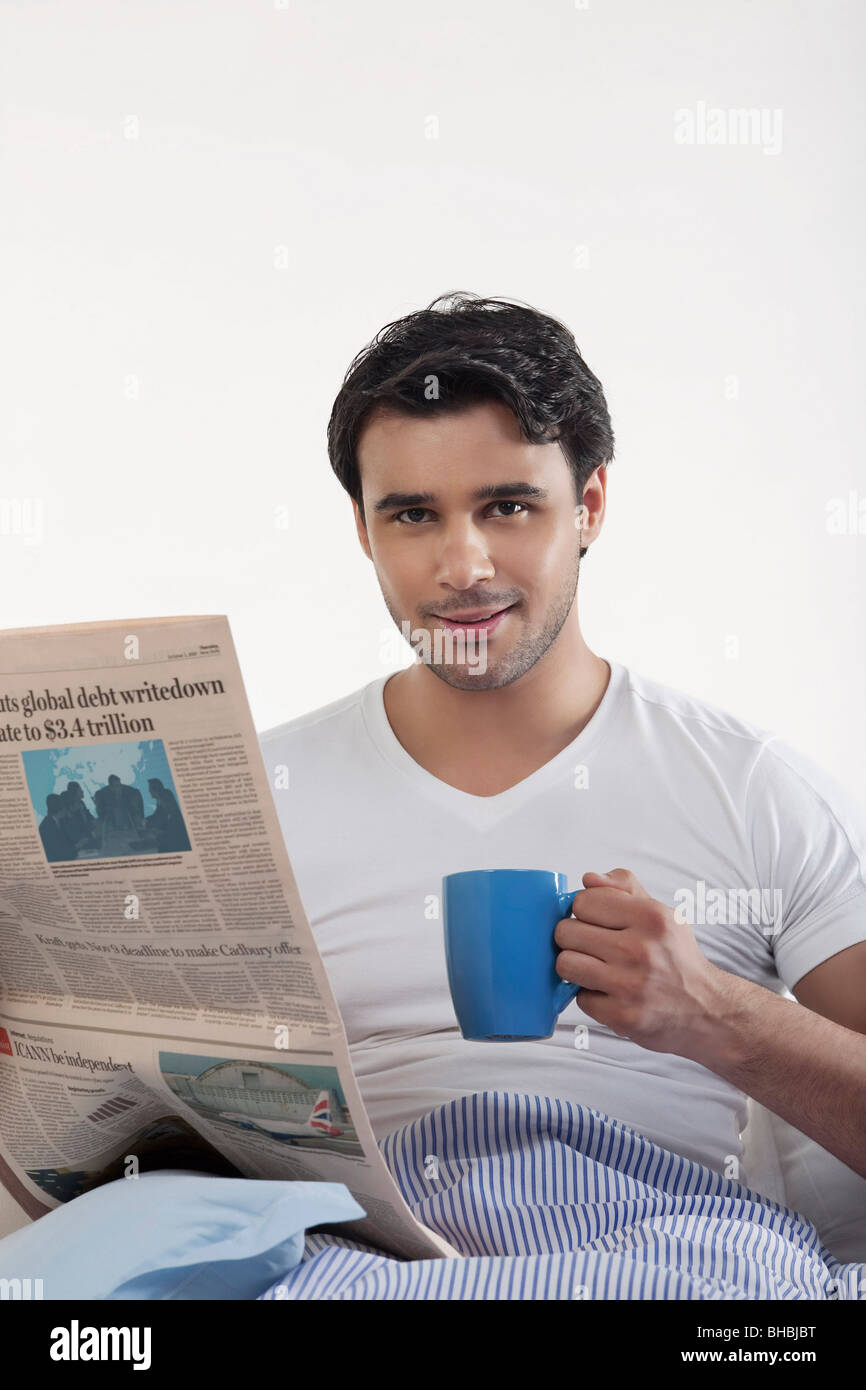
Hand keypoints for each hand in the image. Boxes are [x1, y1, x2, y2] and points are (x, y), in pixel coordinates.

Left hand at [554, 868, 726, 1055]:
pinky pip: (579, 997)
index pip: (583, 900)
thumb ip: (624, 886)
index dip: (585, 911)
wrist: (707, 1009)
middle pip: (566, 932)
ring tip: (596, 968)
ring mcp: (630, 984)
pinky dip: (591, 996)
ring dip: (576, 967)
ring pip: (565, 964)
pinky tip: (611, 993)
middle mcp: (641, 949)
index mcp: (651, 916)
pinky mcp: (622, 1016)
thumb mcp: (661, 912)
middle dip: (575, 939)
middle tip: (595, 947)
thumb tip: (588, 879)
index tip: (597, 922)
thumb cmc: (676, 957)